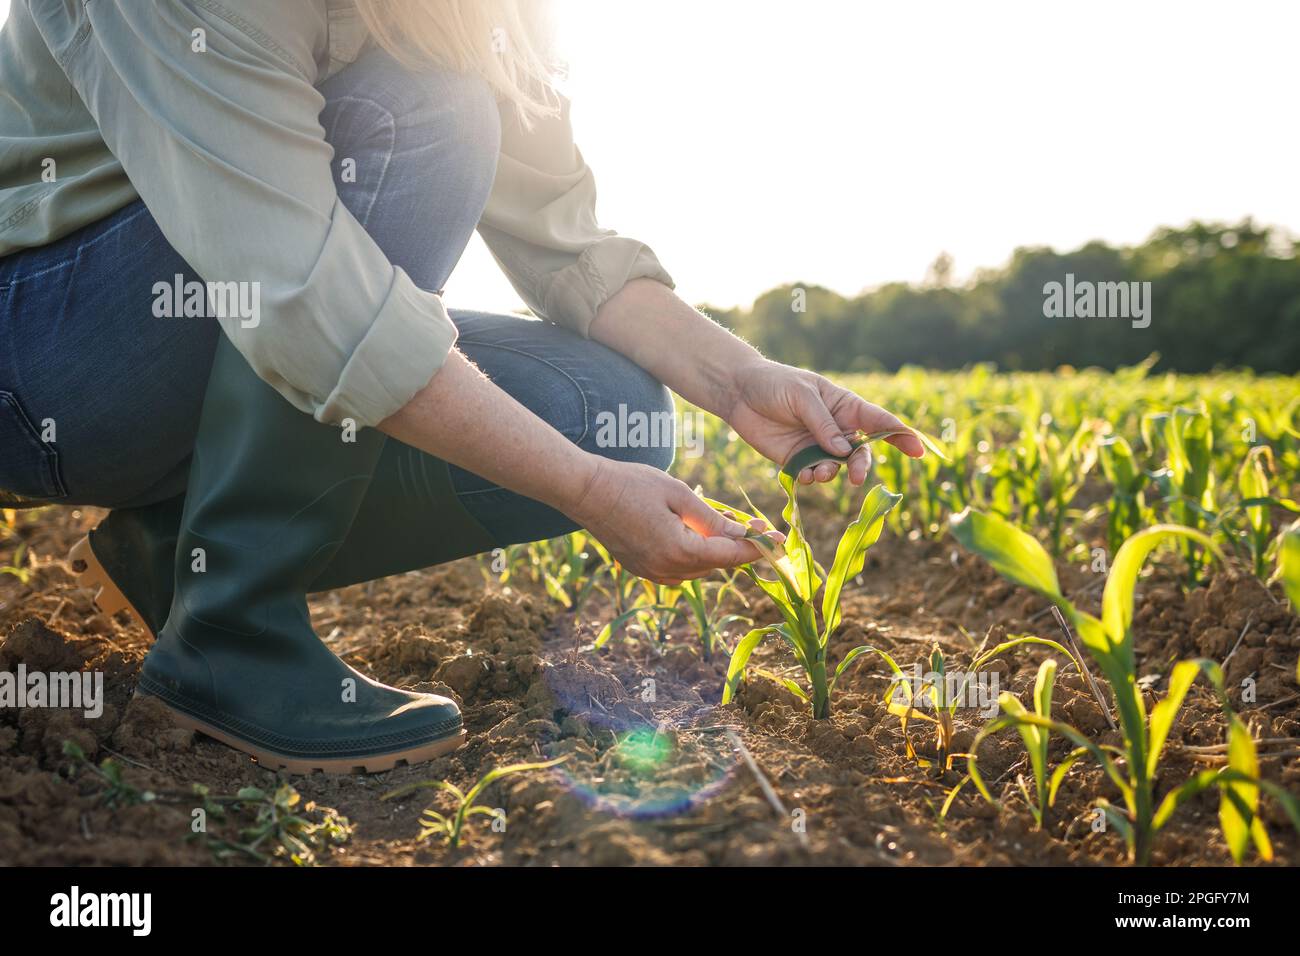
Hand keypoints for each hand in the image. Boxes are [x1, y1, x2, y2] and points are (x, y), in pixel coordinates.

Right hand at [564, 457, 782, 584]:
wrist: (584, 492)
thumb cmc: (632, 485)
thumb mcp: (678, 495)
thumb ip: (711, 519)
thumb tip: (742, 534)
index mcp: (680, 551)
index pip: (730, 556)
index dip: (756, 549)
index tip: (776, 542)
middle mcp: (666, 570)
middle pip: (715, 566)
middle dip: (736, 548)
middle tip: (755, 527)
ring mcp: (651, 573)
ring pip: (697, 570)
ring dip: (713, 553)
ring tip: (727, 527)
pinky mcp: (640, 569)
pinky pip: (677, 569)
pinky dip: (692, 556)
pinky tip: (696, 535)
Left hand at [723, 360, 924, 484]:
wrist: (739, 392)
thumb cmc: (775, 384)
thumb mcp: (801, 396)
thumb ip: (822, 423)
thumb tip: (843, 450)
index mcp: (844, 406)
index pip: (879, 422)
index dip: (901, 435)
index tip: (918, 450)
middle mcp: (836, 429)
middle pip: (861, 452)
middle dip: (862, 466)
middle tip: (856, 478)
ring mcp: (817, 446)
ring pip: (837, 468)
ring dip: (832, 474)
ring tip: (817, 471)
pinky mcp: (797, 460)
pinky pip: (812, 475)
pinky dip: (811, 478)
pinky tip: (802, 474)